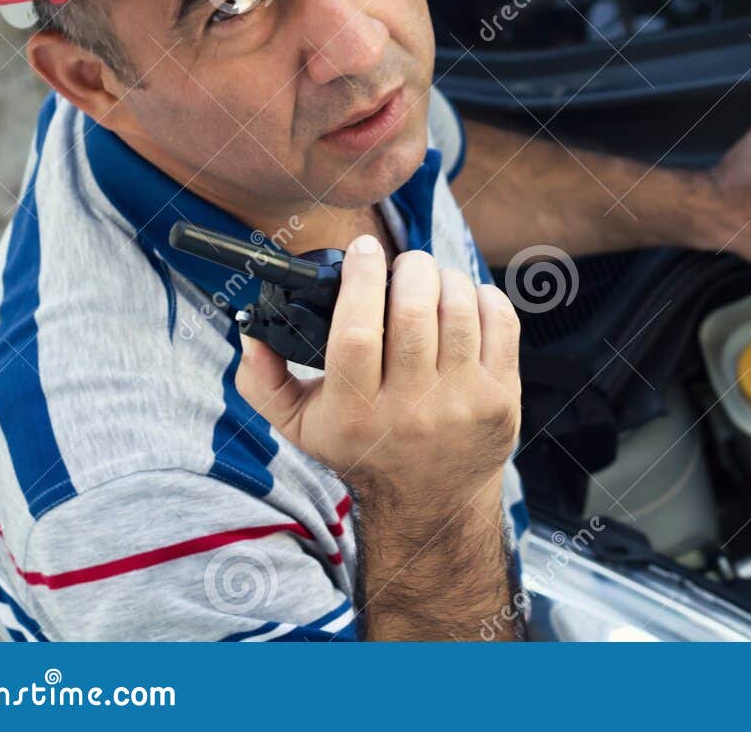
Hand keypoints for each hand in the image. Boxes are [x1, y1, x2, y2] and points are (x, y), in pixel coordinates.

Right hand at [235, 236, 520, 520]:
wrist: (430, 500)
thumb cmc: (363, 447)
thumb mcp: (300, 426)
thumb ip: (263, 380)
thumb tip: (249, 332)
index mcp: (355, 413)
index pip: (357, 332)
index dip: (361, 279)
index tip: (362, 250)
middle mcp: (411, 410)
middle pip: (415, 311)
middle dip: (410, 268)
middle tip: (403, 266)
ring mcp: (461, 404)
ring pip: (460, 310)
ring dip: (446, 278)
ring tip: (432, 282)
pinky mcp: (500, 398)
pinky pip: (501, 323)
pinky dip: (483, 297)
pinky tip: (465, 301)